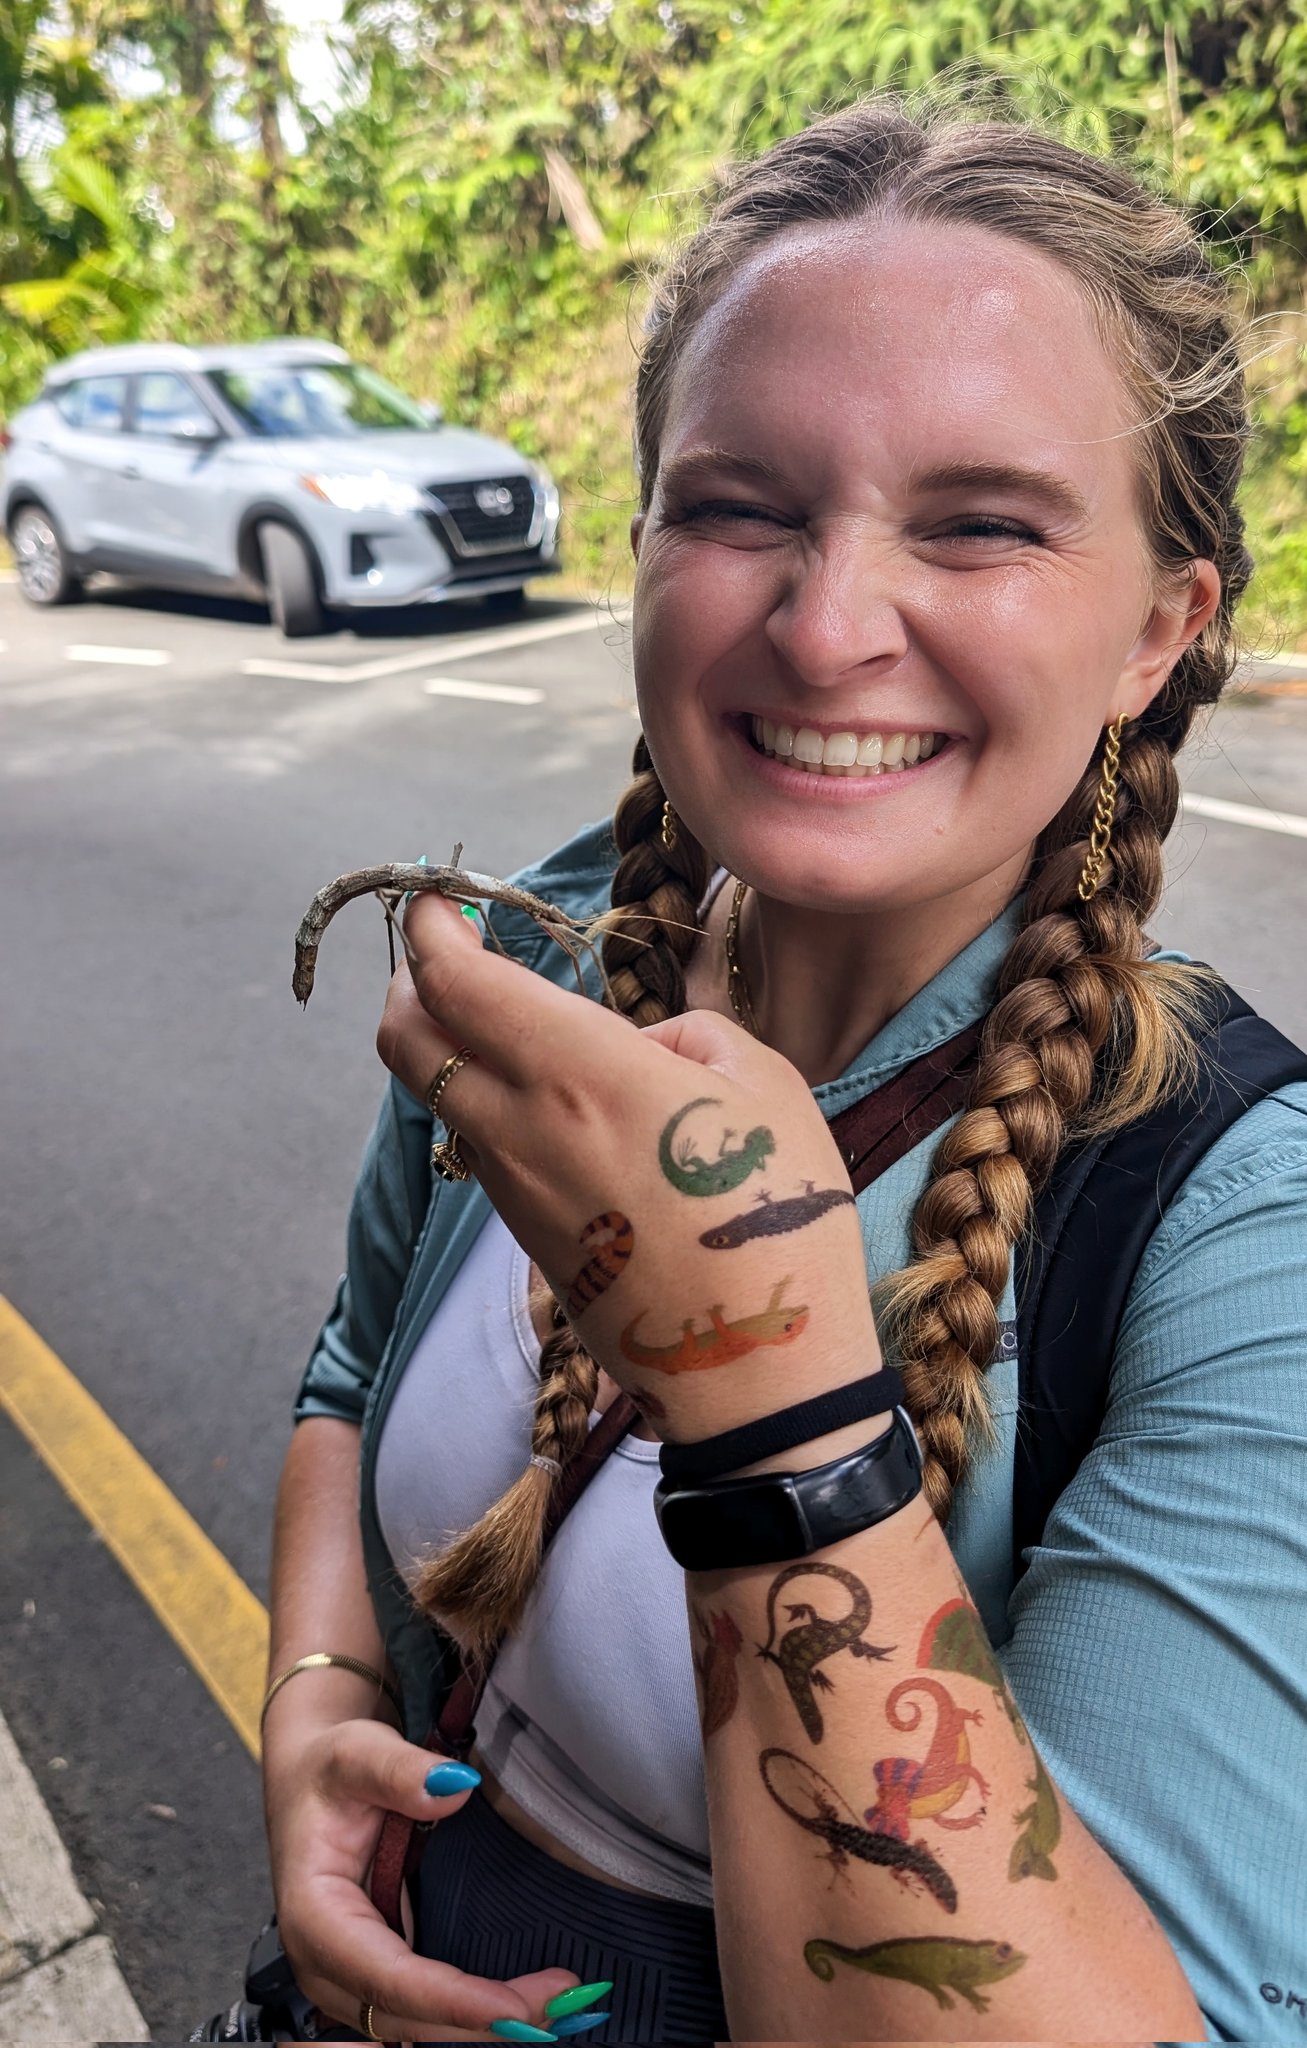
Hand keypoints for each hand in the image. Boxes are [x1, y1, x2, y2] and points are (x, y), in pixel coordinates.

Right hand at [267, 1714, 579, 2039]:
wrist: (313, 1780)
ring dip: (484, 2028)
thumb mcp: (356, 1753)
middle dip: (484, 2023)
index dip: (453, 2000)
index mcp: (314, 1919)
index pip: (388, 1978)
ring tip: (559, 2010)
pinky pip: (424, 2013)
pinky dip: (472, 2017)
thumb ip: (399, 1770)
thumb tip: (454, 1788)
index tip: (515, 2006)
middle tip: (565, 2004)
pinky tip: (527, 2005)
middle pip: (408, 2017)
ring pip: (417, 2028)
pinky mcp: (378, 1974)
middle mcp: (327, 1965)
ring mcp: (351, 1977)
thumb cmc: (328, 1769)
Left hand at [376, 896, 881, 1440]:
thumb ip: (687, 1036)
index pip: (456, 980)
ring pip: (434, 1093)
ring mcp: (512, 1187)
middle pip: (405, 1036)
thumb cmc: (779, 1217)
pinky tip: (545, 1096)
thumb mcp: (763, 1084)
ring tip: (503, 1018)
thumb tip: (638, 1044)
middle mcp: (521, 1125)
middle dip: (410, 977)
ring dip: (443, 1042)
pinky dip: (481, 1101)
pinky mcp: (524, 1235)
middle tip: (451, 949)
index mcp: (580, 1070)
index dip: (431, 926)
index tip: (440, 894)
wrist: (757, 1371)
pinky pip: (476, 1145)